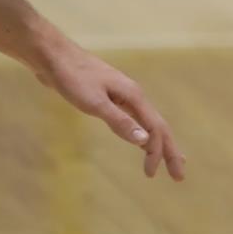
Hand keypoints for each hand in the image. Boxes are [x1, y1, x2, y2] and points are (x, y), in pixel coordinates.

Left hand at [36, 40, 186, 180]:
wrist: (54, 57)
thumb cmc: (72, 78)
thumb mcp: (94, 103)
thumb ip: (119, 121)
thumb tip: (144, 141)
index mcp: (134, 96)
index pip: (155, 129)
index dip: (157, 153)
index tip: (151, 175)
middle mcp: (133, 96)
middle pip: (158, 126)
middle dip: (169, 151)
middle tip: (178, 176)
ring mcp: (122, 96)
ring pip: (147, 123)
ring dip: (157, 143)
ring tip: (165, 161)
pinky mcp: (110, 98)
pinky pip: (134, 119)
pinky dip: (141, 133)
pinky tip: (140, 140)